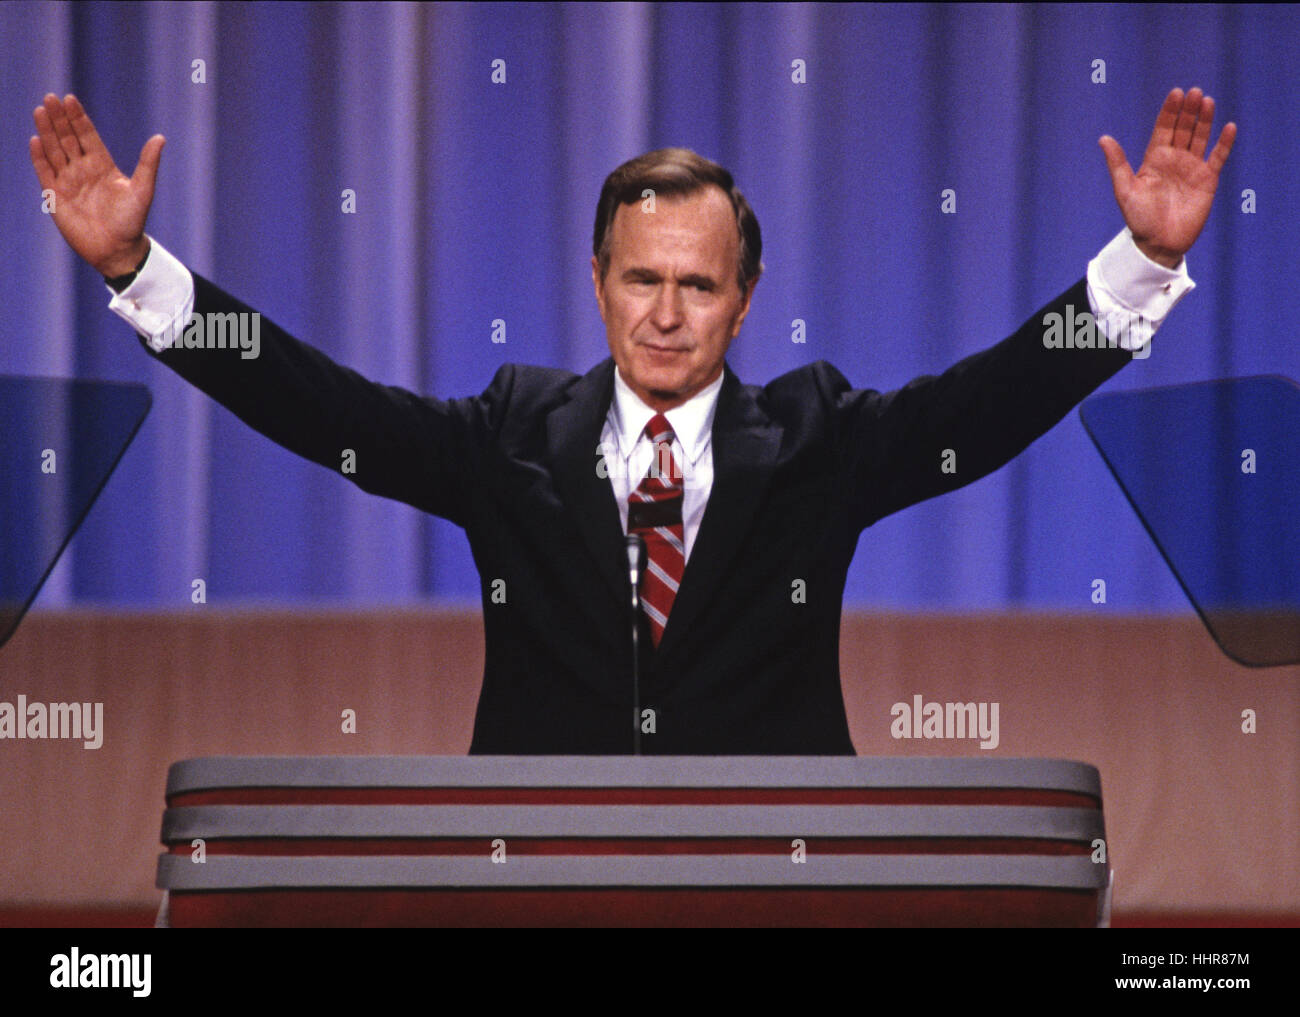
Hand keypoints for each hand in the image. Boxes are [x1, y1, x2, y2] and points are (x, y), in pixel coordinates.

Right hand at [29, 93, 164, 277]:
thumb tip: (161, 137)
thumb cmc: (132, 221)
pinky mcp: (55, 196)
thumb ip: (148, 164)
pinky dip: (40, 157)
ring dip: (47, 131)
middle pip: (68, 139)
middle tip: (51, 97)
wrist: (117, 250)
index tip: (70, 98)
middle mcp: (83, 171)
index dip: (78, 118)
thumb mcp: (143, 190)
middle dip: (60, 119)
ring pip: (54, 151)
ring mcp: (68, 182)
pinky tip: (36, 140)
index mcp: (103, 166)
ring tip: (40, 110)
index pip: (87, 136)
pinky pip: (45, 172)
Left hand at [1099, 87, 1235, 267]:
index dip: (1170, 112)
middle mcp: (1174, 160)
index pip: (1163, 129)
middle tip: (1194, 92)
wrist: (1158, 243)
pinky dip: (1224, 143)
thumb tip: (1103, 138)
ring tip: (1208, 101)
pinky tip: (1228, 127)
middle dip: (1188, 111)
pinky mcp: (1207, 180)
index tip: (1176, 93)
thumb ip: (1117, 164)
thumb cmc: (1138, 218)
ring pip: (1200, 138)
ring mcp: (1192, 168)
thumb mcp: (1125, 190)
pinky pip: (1218, 157)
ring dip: (1205, 120)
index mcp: (1154, 159)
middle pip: (1183, 129)